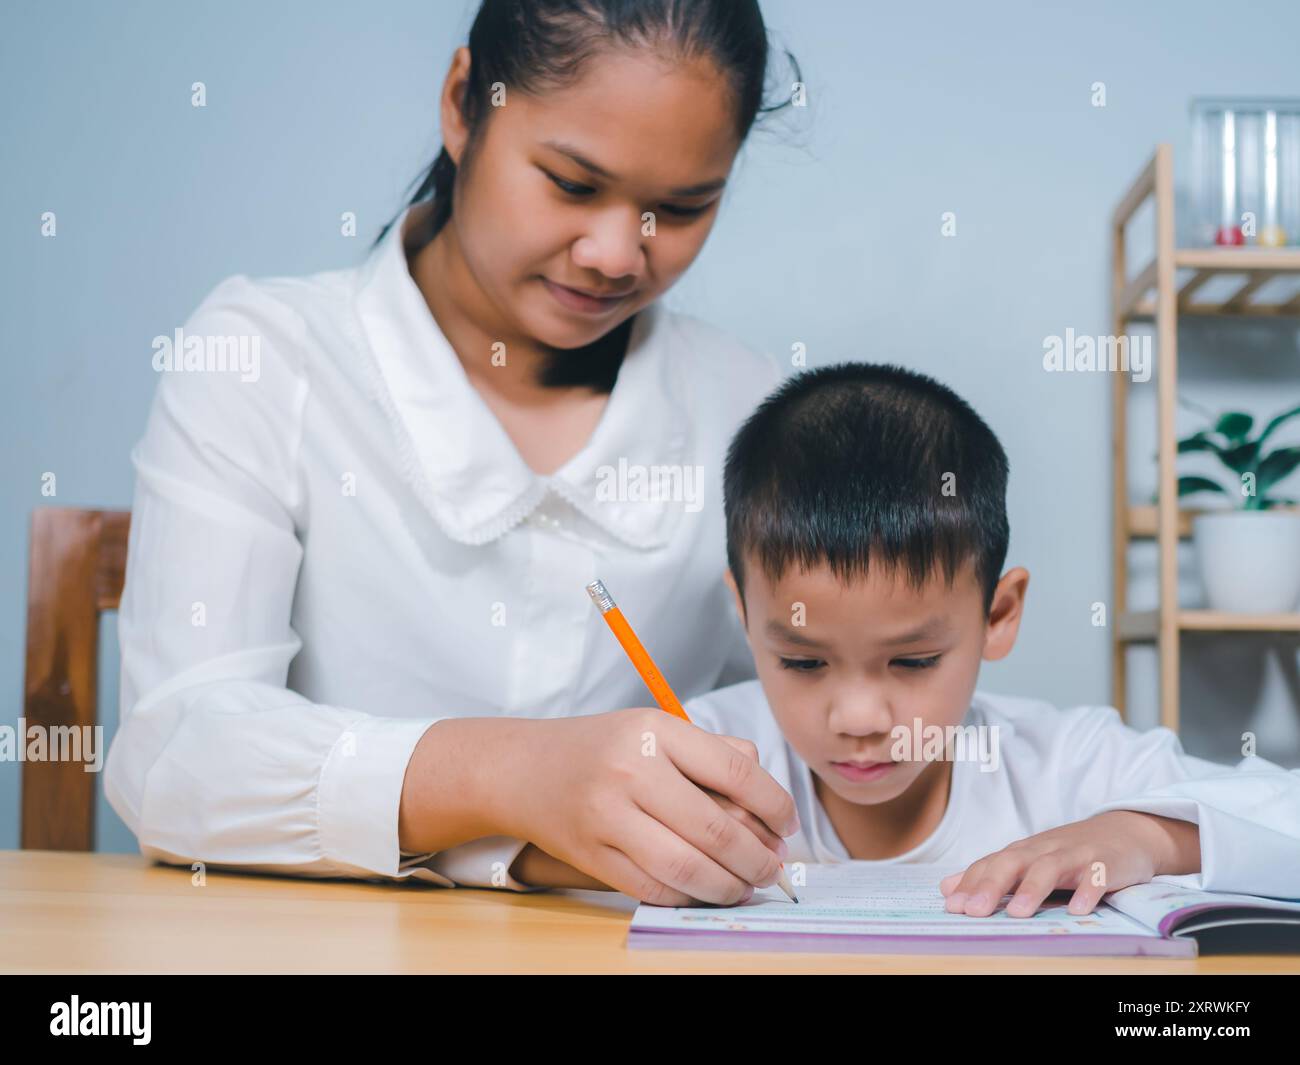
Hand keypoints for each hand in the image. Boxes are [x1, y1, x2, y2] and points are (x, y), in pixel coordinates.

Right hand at [490, 709, 798, 906]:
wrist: (525, 770)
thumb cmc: (604, 749)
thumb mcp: (657, 729)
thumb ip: (716, 754)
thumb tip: (770, 806)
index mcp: (655, 732)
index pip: (735, 772)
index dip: (774, 804)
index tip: (788, 824)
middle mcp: (631, 772)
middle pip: (716, 828)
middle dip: (757, 857)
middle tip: (773, 867)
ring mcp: (608, 817)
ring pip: (688, 868)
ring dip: (729, 886)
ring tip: (746, 886)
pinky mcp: (593, 856)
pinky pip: (655, 888)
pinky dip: (689, 897)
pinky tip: (706, 892)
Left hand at [938, 810, 1201, 917]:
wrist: (1125, 831)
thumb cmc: (1069, 852)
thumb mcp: (1028, 860)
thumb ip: (990, 875)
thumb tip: (947, 889)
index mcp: (1024, 852)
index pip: (991, 865)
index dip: (970, 884)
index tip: (951, 906)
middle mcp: (1045, 850)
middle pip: (1013, 863)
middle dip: (991, 886)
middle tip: (973, 911)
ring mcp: (1076, 855)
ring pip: (1050, 868)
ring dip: (1033, 889)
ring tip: (1018, 913)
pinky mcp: (1106, 864)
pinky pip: (1096, 877)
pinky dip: (1087, 891)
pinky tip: (1079, 910)